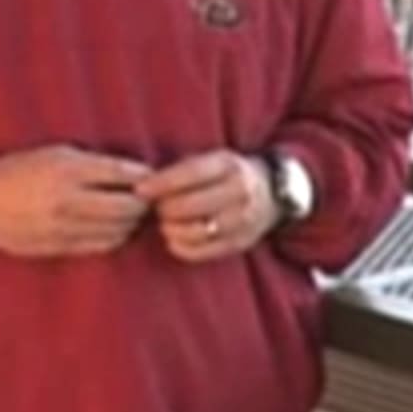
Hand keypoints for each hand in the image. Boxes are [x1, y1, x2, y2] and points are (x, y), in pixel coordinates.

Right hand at [0, 145, 152, 258]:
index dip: (144, 177)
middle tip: (146, 197)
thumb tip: (136, 172)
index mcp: (68, 170)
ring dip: (131, 222)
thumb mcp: (56, 154)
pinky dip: (115, 237)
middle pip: (127, 207)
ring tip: (130, 212)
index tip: (150, 177)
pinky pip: (102, 246)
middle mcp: (69, 200)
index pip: (122, 174)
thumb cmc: (22, 170)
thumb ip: (94, 162)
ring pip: (118, 230)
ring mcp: (65, 227)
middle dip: (142, 203)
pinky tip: (114, 227)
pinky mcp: (60, 246)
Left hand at [136, 151, 275, 263]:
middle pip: (191, 205)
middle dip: (165, 209)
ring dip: (172, 229)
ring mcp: (242, 220)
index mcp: (229, 165)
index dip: (162, 183)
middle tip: (154, 208)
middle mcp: (240, 192)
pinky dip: (182, 248)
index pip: (191, 173)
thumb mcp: (214, 160)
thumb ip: (184, 170)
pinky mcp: (240, 242)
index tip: (140, 190)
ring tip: (164, 224)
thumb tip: (147, 185)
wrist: (271, 193)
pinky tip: (173, 240)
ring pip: (197, 231)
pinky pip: (204, 251)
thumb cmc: (228, 175)